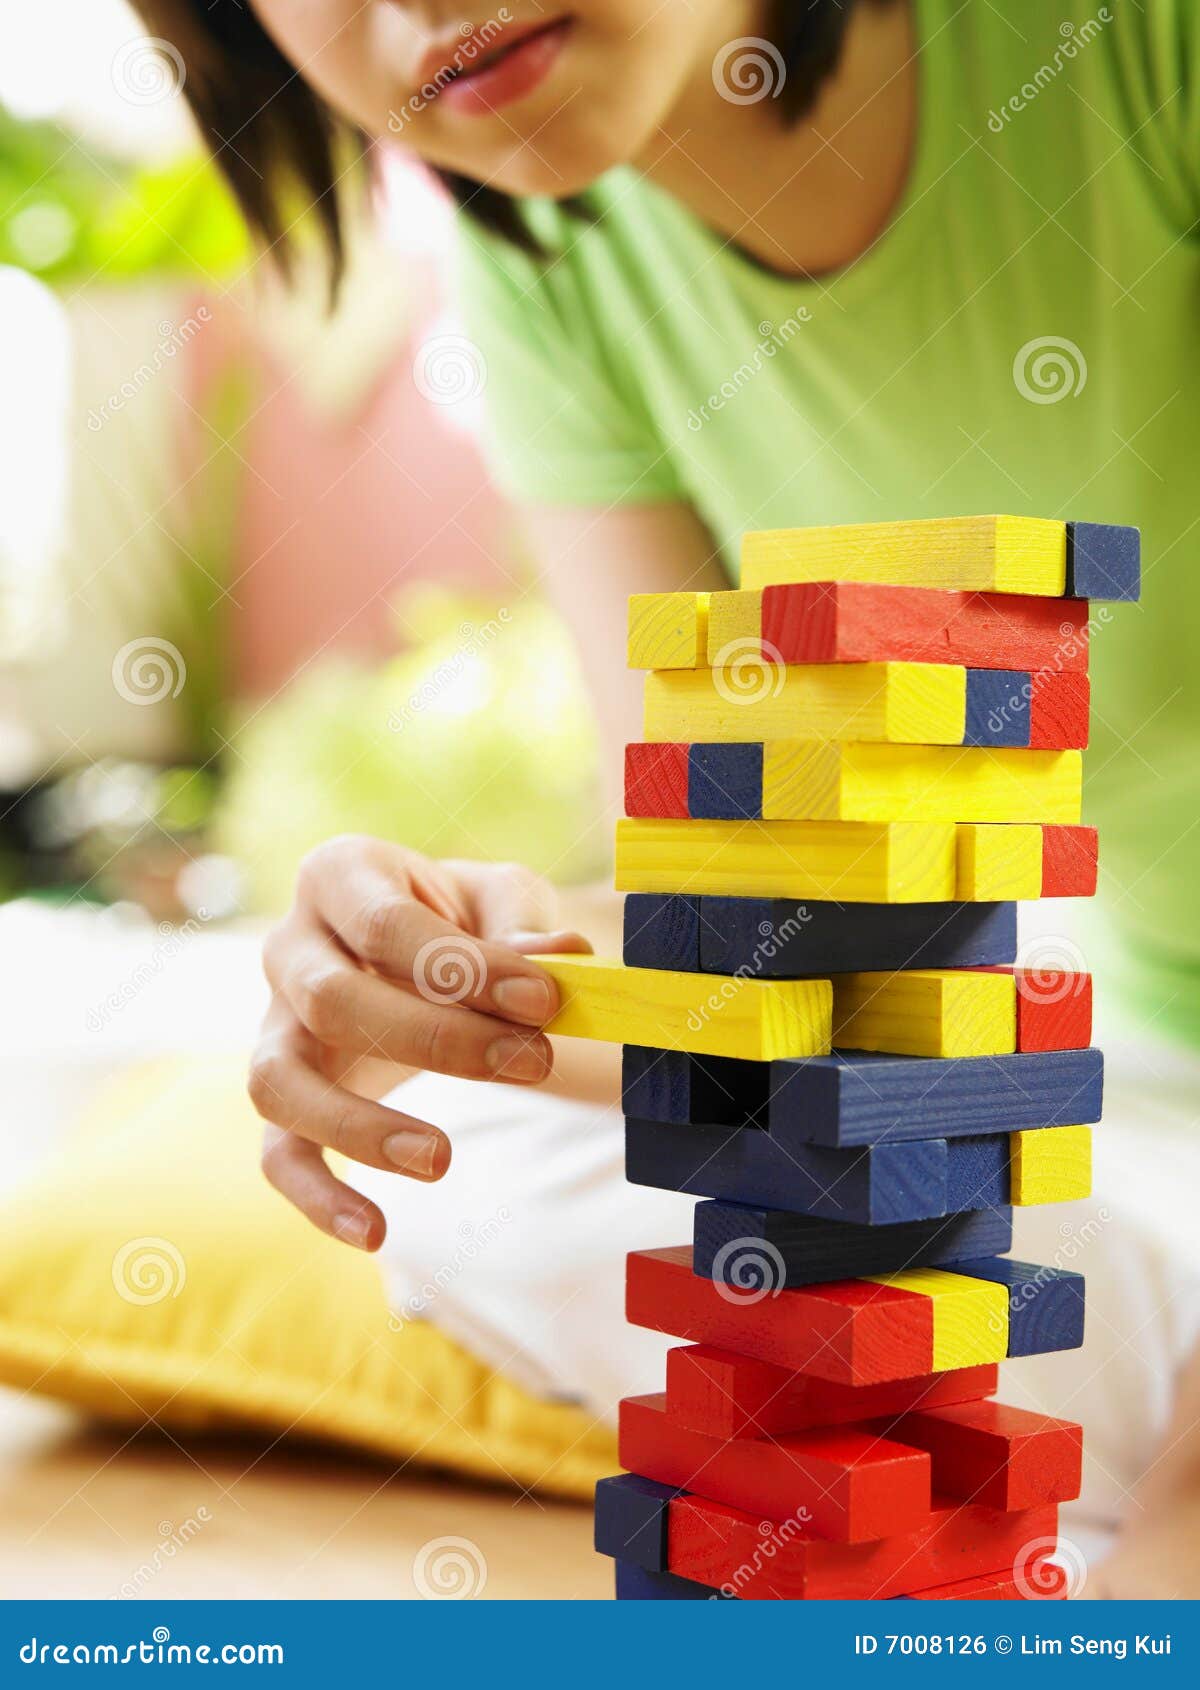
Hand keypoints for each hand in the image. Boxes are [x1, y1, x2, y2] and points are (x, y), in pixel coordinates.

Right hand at [250, 836, 588, 1250]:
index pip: (385, 924)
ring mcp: (273, 1025)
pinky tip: (375, 1233)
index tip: (544, 1002)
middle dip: (438, 1041)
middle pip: (333, 999)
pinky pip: (278, 1152)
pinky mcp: (284, 1097)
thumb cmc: (462, 916)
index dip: (464, 967)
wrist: (426, 949)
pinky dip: (316, 1197)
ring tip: (442, 1161)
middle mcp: (289, 946)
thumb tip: (561, 954)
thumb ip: (521, 926)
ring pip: (278, 1081)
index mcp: (338, 874)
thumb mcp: (500, 899)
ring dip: (358, 1125)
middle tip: (533, 1064)